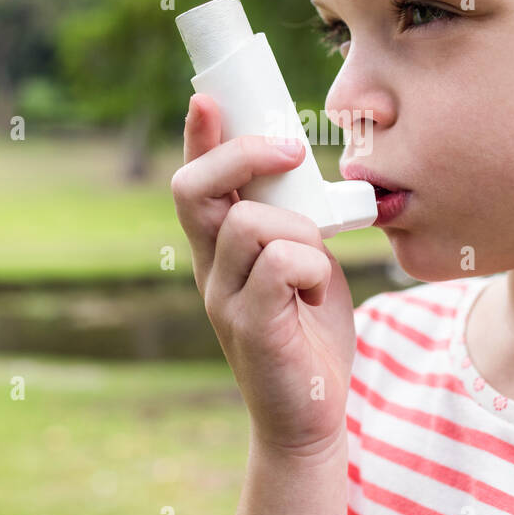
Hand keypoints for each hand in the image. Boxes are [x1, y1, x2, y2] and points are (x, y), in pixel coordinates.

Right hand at [170, 93, 355, 455]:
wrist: (310, 416)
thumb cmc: (309, 336)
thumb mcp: (303, 266)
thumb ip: (293, 226)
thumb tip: (304, 177)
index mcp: (220, 250)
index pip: (196, 182)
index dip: (199, 138)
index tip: (208, 98)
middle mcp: (209, 269)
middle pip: (195, 190)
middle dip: (242, 155)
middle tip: (293, 151)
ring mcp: (222, 297)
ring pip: (250, 222)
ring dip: (300, 232)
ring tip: (318, 268)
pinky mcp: (247, 324)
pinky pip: (279, 263)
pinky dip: (312, 270)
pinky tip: (318, 298)